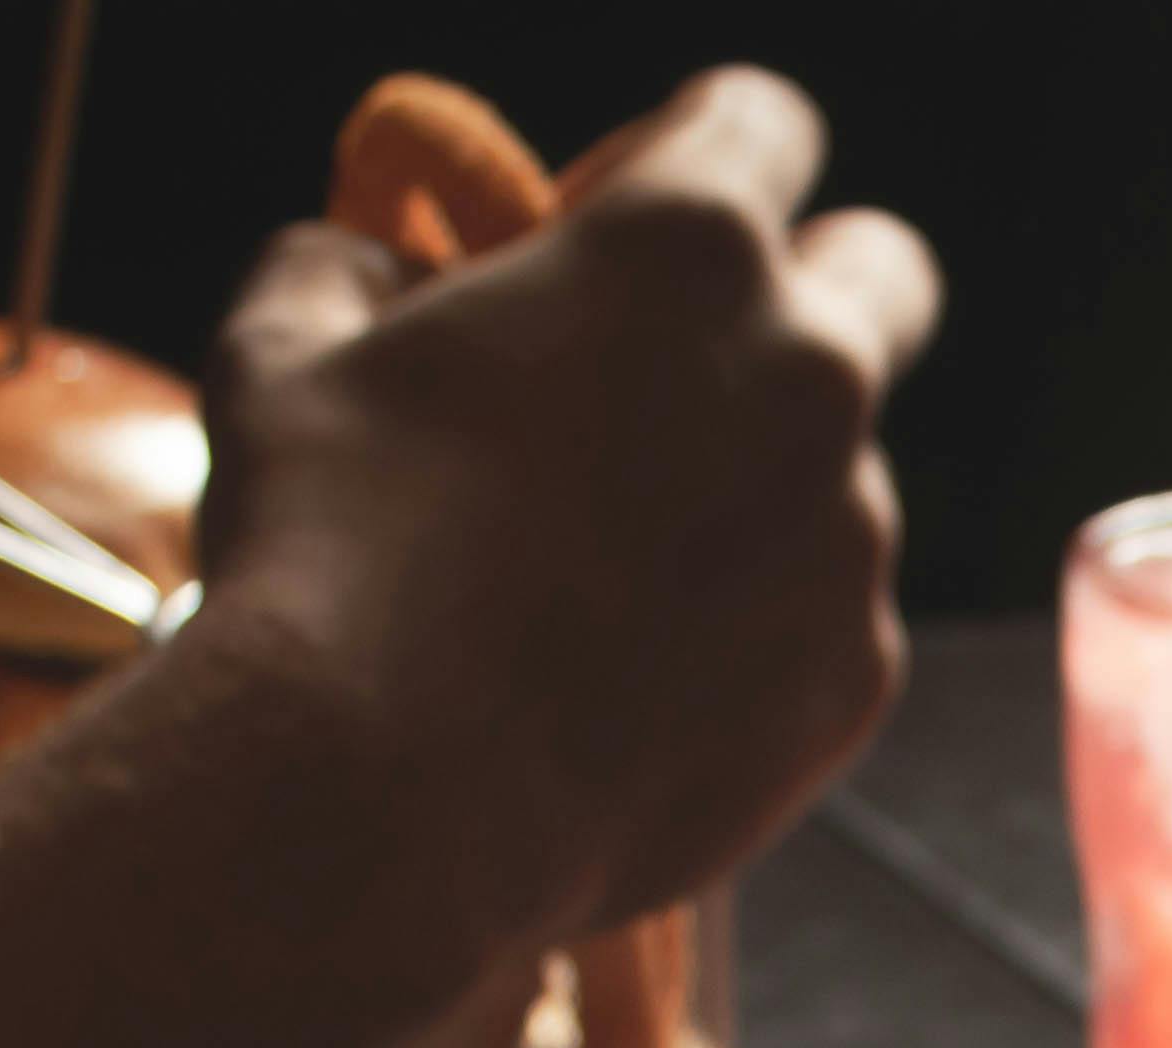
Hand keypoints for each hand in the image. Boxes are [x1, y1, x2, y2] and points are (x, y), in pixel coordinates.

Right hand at [193, 67, 939, 962]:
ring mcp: (854, 533)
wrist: (385, 802)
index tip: (613, 221)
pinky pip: (825, 616)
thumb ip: (352, 266)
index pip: (763, 122)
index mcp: (686, 245)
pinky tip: (635, 679)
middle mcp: (812, 372)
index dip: (685, 154)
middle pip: (884, 270)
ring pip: (840, 470)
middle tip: (689, 361)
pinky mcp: (857, 675)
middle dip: (808, 289)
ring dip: (757, 487)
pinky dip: (755, 627)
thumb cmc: (324, 553)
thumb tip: (377, 269)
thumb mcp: (287, 351)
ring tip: (604, 575)